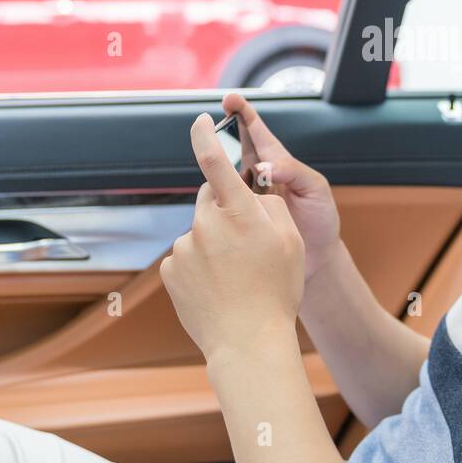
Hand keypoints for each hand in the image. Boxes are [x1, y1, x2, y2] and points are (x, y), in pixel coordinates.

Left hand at [160, 112, 305, 362]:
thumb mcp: (290, 239)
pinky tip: (220, 287)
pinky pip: (188, 255)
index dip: (206, 135)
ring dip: (215, 241)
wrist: (248, 343)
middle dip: (226, 207)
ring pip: (201, 230)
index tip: (201, 119)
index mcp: (238, 212)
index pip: (214, 160)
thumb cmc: (276, 290)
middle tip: (249, 239)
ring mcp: (184, 248)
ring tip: (237, 274)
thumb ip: (270, 204)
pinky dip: (202, 264)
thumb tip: (251, 191)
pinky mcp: (171, 270)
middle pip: (210, 198)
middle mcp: (205, 224)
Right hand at [222, 92, 343, 282]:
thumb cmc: (321, 220)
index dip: (243, 113)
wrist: (318, 258)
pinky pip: (224, 203)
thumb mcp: (315, 189)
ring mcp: (248, 197)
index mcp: (278, 163)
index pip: (257, 132)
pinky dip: (215, 198)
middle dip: (221, 135)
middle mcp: (258, 177)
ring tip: (212, 161)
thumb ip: (292, 172)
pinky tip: (211, 197)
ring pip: (225, 175)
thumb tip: (264, 168)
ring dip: (216, 168)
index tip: (230, 99)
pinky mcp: (241, 217)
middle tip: (210, 127)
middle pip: (234, 149)